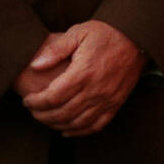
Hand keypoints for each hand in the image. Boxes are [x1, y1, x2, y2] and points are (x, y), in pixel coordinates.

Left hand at [19, 20, 147, 135]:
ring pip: (76, 123)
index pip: (53, 97)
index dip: (36, 102)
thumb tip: (35, 65)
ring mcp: (107, 99)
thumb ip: (56, 49)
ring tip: (45, 119)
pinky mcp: (115, 104)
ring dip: (57, 125)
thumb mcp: (78, 32)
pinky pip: (95, 126)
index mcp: (83, 72)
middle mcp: (95, 90)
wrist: (136, 37)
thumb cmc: (105, 33)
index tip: (27, 101)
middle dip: (42, 116)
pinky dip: (78, 131)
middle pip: (62, 113)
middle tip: (32, 111)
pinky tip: (66, 130)